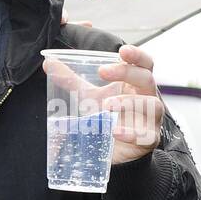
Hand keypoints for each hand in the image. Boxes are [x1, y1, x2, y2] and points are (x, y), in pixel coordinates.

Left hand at [43, 45, 163, 165]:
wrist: (113, 149)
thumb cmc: (107, 116)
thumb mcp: (88, 96)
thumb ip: (71, 80)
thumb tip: (48, 63)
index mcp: (135, 84)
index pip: (144, 64)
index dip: (137, 55)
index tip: (122, 50)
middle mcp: (148, 98)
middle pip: (146, 79)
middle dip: (127, 73)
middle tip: (103, 72)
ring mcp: (150, 119)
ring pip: (151, 105)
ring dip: (128, 102)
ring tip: (107, 105)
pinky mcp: (148, 139)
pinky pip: (145, 136)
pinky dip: (131, 133)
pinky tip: (115, 131)